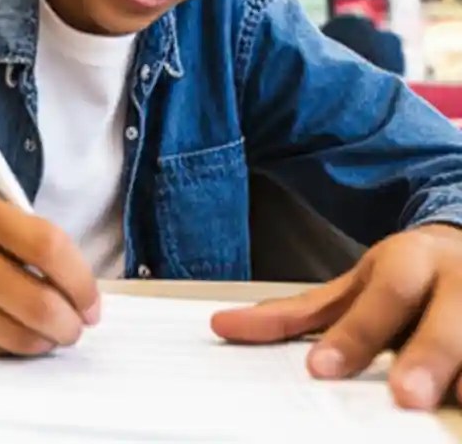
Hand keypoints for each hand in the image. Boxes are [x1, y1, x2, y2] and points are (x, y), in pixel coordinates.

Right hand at [0, 192, 99, 355]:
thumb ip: (30, 241)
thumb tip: (80, 294)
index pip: (48, 247)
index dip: (81, 282)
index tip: (90, 302)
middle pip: (39, 302)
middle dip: (70, 324)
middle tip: (74, 327)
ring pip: (19, 335)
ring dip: (45, 341)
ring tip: (46, 333)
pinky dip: (11, 347)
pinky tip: (7, 332)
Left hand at [211, 224, 461, 409]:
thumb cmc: (408, 279)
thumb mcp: (352, 287)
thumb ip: (295, 315)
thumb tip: (221, 328)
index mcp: (412, 262)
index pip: (382, 298)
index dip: (356, 335)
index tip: (323, 370)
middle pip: (450, 321)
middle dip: (431, 356)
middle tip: (407, 397)